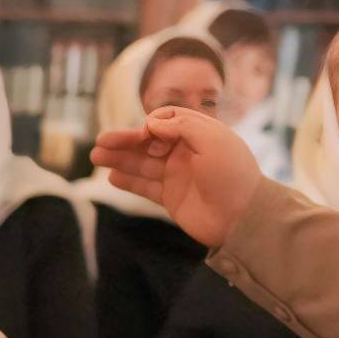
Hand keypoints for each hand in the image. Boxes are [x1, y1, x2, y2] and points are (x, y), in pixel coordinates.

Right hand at [87, 107, 260, 248]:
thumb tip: (152, 122)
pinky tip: (111, 177)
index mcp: (199, 134)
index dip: (152, 125)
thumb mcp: (211, 139)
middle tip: (100, 143)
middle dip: (124, 141)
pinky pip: (144, 186)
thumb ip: (181, 125)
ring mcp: (177, 176)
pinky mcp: (171, 198)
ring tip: (95, 156)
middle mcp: (186, 153)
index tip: (146, 135)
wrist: (242, 217)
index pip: (167, 121)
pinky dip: (128, 181)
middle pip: (148, 142)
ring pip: (141, 163)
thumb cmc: (231, 174)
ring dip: (119, 159)